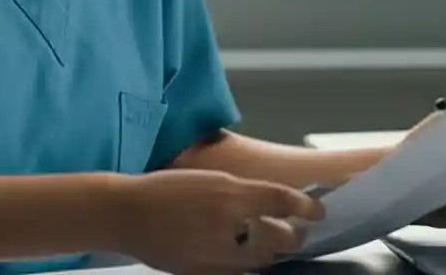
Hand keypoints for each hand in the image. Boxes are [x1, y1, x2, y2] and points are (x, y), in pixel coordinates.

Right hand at [115, 169, 324, 274]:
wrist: (127, 214)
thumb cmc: (168, 189)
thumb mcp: (211, 179)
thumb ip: (245, 193)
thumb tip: (277, 203)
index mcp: (231, 193)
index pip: (284, 201)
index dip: (307, 207)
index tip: (318, 211)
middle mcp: (229, 224)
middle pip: (281, 238)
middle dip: (294, 236)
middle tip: (296, 231)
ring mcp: (217, 254)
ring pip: (262, 261)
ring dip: (271, 252)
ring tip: (270, 244)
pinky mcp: (204, 273)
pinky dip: (247, 267)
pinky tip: (243, 258)